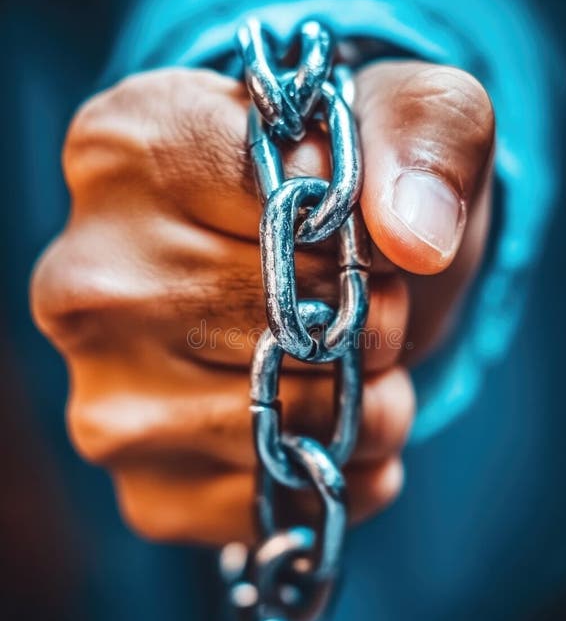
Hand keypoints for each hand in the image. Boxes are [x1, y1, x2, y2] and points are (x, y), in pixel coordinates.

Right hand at [30, 61, 493, 544]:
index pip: (289, 208)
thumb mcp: (406, 114)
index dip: (362, 233)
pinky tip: (324, 430)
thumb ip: (425, 134)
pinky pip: (270, 505)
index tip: (362, 230)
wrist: (301, 266)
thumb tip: (414, 240)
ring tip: (347, 365)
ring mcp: (104, 394)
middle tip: (358, 304)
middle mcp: (86, 280)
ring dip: (359, 409)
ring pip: (280, 427)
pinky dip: (330, 476)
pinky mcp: (144, 486)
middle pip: (282, 327)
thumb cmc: (343, 183)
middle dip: (362, 325)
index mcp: (126, 151)